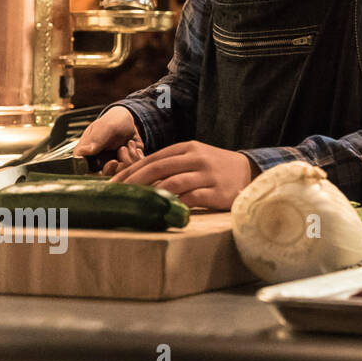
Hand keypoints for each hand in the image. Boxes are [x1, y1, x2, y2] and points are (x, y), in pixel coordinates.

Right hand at [73, 105, 143, 173]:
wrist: (130, 121)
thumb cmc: (114, 121)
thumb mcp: (107, 127)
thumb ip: (96, 139)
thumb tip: (83, 152)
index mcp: (85, 154)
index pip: (85, 172)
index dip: (99, 173)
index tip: (114, 162)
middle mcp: (96, 163)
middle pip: (104, 178)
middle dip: (119, 166)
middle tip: (124, 152)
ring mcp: (110, 166)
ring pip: (120, 174)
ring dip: (129, 158)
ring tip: (129, 144)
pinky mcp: (124, 167)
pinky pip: (132, 170)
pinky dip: (136, 158)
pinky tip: (135, 148)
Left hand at [108, 141, 254, 210]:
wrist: (249, 171)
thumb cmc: (215, 168)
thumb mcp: (194, 158)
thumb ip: (171, 165)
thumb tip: (136, 179)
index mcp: (188, 148)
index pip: (152, 158)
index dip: (130, 172)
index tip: (112, 185)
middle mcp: (197, 158)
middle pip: (158, 168)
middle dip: (134, 182)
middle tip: (116, 196)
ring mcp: (208, 175)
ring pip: (172, 183)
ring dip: (151, 194)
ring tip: (135, 205)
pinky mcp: (217, 192)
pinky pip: (191, 199)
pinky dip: (174, 205)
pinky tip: (162, 212)